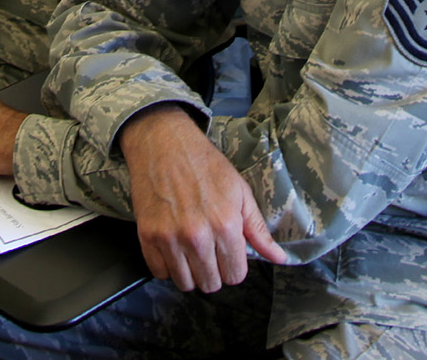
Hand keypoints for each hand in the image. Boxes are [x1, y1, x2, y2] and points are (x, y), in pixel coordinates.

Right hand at [119, 105, 285, 292]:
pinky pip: (159, 272)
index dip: (234, 267)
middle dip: (213, 271)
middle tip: (209, 251)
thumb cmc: (204, 165)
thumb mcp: (240, 192)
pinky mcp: (147, 236)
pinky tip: (173, 248)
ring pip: (184, 283)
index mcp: (225, 225)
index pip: (235, 275)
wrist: (164, 144)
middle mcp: (197, 236)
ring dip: (189, 271)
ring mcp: (169, 237)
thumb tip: (279, 258)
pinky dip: (167, 266)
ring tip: (190, 250)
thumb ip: (258, 230)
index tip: (227, 254)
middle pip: (210, 284)